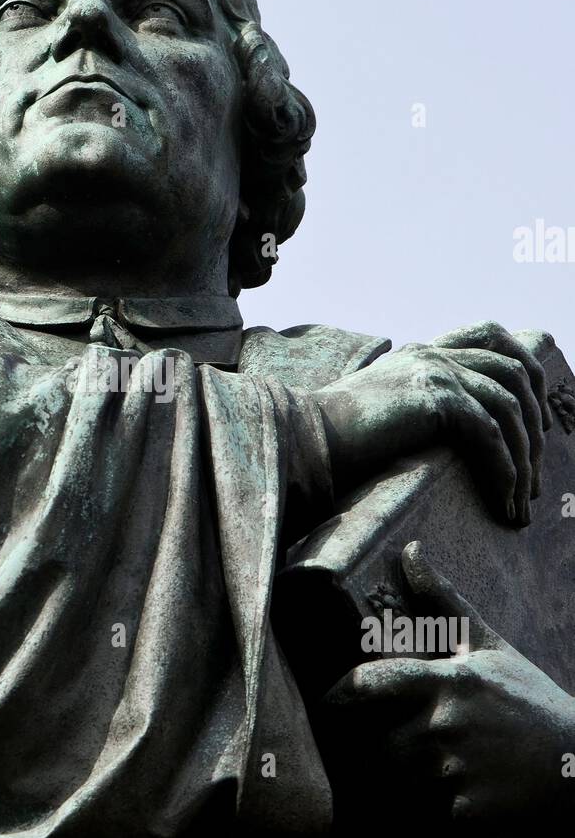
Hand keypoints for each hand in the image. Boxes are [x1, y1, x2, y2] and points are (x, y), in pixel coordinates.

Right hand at [313, 322, 552, 524]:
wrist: (300, 438)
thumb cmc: (330, 438)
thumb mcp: (380, 409)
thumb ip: (413, 406)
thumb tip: (444, 436)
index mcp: (422, 351)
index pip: (493, 336)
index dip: (527, 374)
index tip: (536, 422)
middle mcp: (433, 354)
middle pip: (516, 370)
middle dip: (537, 425)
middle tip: (536, 474)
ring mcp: (434, 371)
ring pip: (510, 406)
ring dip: (524, 458)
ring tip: (521, 501)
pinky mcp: (435, 398)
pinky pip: (491, 434)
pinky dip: (504, 470)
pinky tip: (503, 499)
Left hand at [321, 543, 574, 834]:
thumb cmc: (532, 703)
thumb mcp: (490, 650)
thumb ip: (444, 603)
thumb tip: (413, 552)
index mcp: (448, 682)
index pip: (371, 683)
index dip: (341, 694)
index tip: (330, 703)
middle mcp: (446, 726)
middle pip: (380, 743)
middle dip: (390, 748)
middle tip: (417, 750)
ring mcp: (455, 773)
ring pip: (399, 780)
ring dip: (411, 781)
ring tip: (450, 773)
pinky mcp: (465, 816)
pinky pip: (426, 814)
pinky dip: (437, 811)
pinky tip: (469, 798)